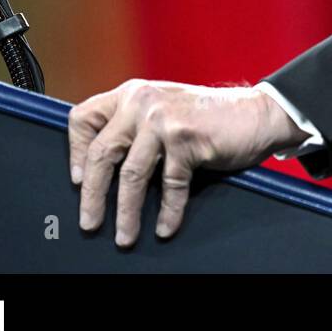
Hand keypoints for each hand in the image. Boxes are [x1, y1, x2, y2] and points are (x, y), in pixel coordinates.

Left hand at [67, 79, 304, 247]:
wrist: (257, 113)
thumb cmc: (210, 116)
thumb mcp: (164, 109)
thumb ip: (135, 125)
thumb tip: (101, 168)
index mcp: (132, 94)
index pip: (83, 117)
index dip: (74, 151)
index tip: (76, 178)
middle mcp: (143, 102)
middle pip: (101, 153)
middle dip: (92, 194)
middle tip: (89, 221)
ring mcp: (164, 120)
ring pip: (131, 175)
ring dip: (126, 212)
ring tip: (124, 236)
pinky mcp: (186, 139)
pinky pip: (169, 185)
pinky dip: (168, 211)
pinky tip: (165, 226)